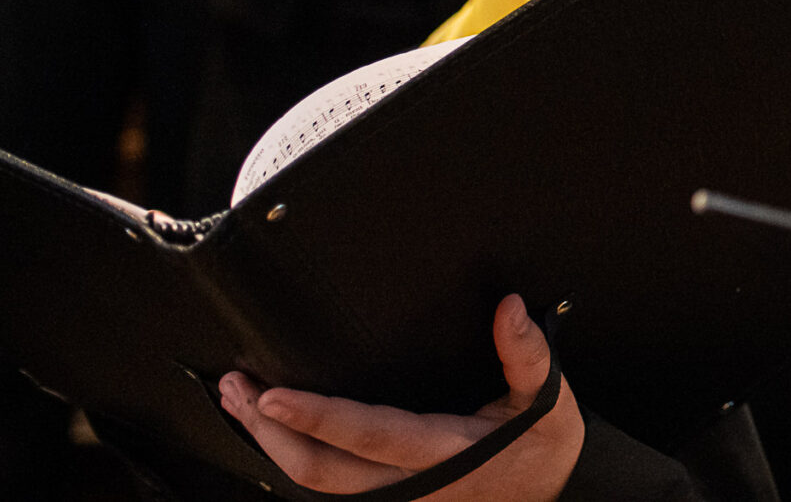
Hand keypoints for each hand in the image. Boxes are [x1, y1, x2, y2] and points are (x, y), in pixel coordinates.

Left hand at [219, 295, 581, 498]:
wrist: (555, 495)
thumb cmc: (546, 448)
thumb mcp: (550, 400)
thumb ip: (528, 353)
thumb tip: (510, 307)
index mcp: (443, 452)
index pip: (366, 436)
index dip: (315, 417)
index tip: (272, 395)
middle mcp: (410, 484)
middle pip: (319, 472)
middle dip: (269, 432)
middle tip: (235, 388)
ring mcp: (396, 497)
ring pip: (316, 483)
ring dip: (271, 443)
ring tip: (239, 402)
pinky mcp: (392, 497)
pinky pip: (330, 482)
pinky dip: (294, 453)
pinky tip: (277, 428)